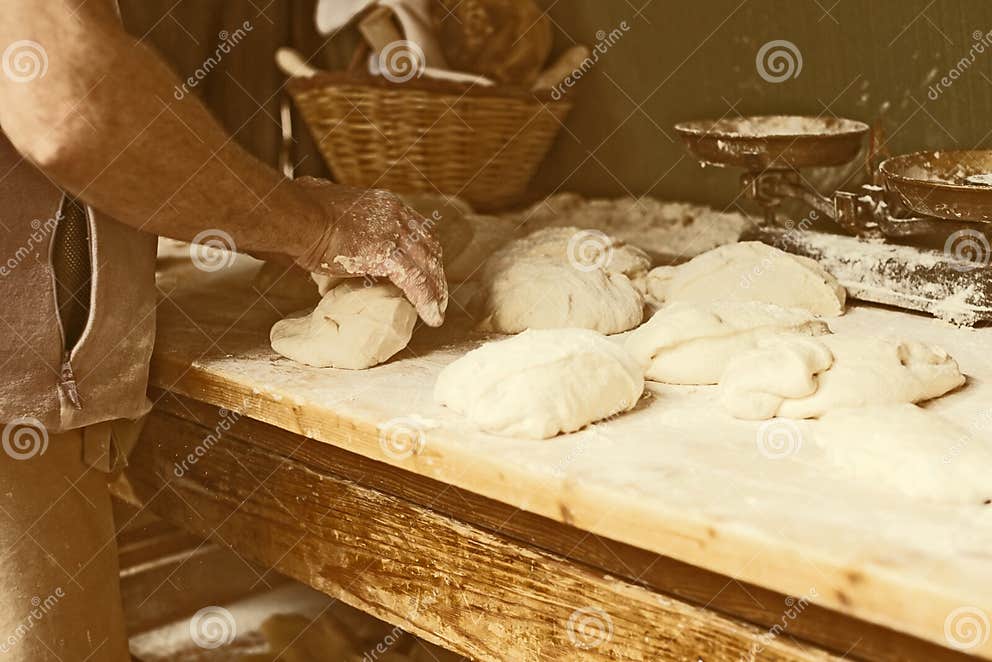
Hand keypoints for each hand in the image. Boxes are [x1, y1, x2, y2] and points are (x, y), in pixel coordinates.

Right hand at [293, 177, 447, 325]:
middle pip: (429, 248)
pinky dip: (426, 301)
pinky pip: (416, 282)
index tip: (426, 270)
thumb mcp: (331, 212)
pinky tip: (431, 318)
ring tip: (437, 313)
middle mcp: (396, 215)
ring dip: (436, 292)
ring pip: (427, 267)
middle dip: (436, 274)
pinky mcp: (388, 255)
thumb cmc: (303, 215)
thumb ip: (340, 221)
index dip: (425, 253)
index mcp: (386, 205)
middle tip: (439, 297)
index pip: (418, 230)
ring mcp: (394, 234)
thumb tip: (326, 228)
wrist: (299, 218)